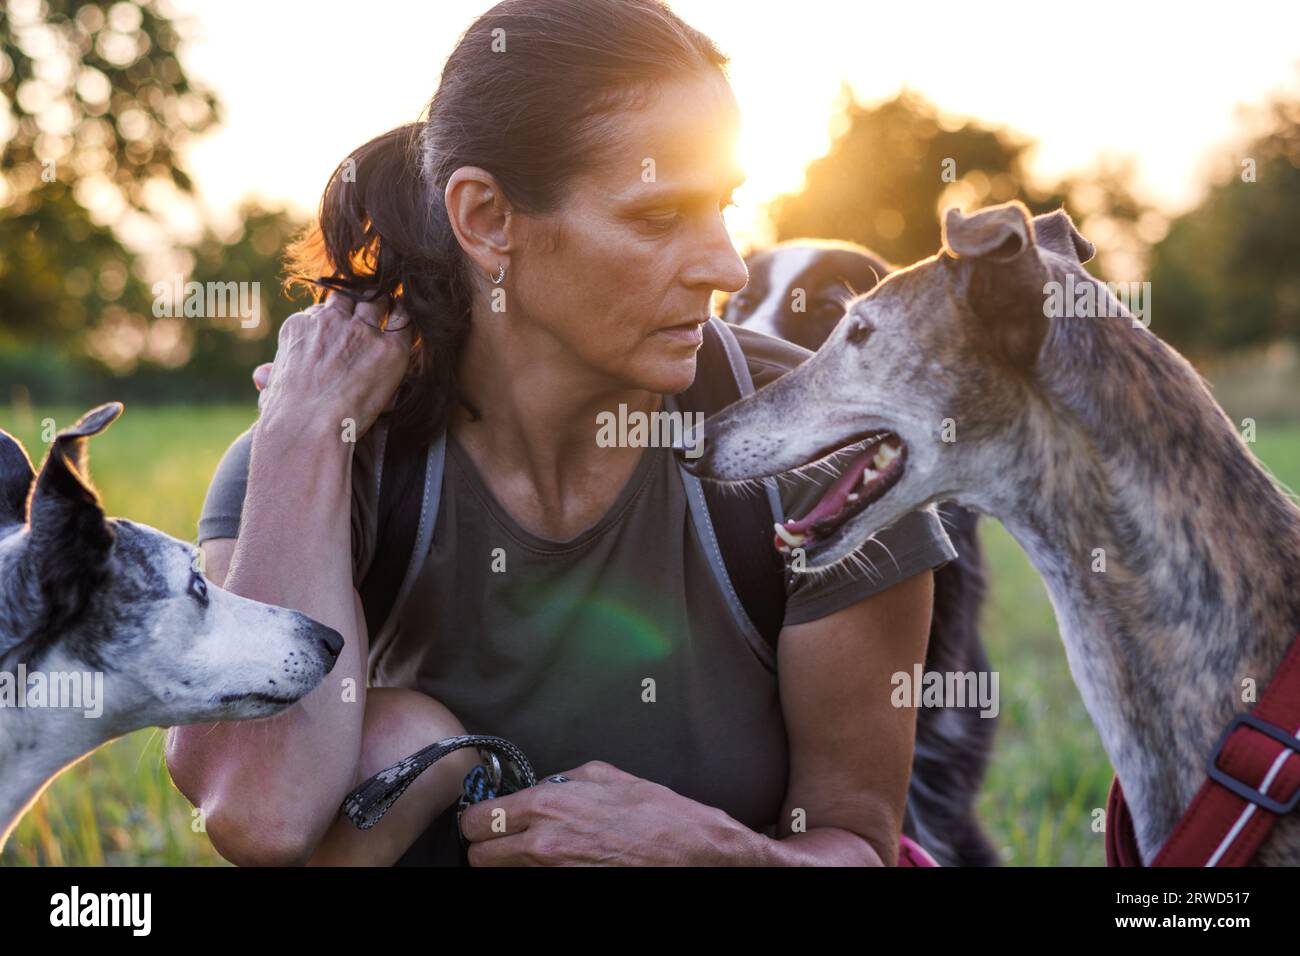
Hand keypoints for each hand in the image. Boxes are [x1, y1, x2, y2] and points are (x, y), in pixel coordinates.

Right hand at [254, 294, 412, 436]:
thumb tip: (262, 375)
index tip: (342, 331)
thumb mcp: (271, 391)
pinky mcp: (388, 348)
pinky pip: (403, 321)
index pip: (322, 311)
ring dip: (385, 305)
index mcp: (299, 327)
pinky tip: (409, 322)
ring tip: (393, 312)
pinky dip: (407, 318)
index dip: (335, 320)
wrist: (308, 427)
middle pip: (349, 298)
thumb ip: (271, 375)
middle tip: (370, 315)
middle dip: (359, 303)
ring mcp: (360, 332)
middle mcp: (329, 322)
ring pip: (377, 302)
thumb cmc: (287, 417)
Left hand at [458, 760, 756, 865]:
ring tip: (531, 853)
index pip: (477, 820)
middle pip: (478, 856)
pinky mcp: (566, 888)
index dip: (478, 820)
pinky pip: (532, 884)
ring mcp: (553, 873)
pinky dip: (534, 875)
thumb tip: (544, 785)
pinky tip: (554, 864)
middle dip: (487, 848)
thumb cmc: (657, 815)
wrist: (691, 852)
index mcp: (548, 804)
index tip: (486, 820)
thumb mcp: (606, 775)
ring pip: (501, 874)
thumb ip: (564, 779)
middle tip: (503, 840)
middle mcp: (542, 842)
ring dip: (509, 864)